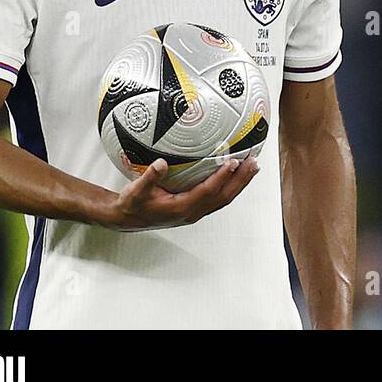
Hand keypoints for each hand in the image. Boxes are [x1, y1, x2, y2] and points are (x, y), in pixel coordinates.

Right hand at [100, 156, 259, 230]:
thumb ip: (149, 177)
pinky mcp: (195, 209)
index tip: (234, 162)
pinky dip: (231, 186)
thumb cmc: (132, 204)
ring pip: (224, 198)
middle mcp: (192, 212)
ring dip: (240, 183)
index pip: (208, 191)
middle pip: (223, 196)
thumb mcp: (136, 190)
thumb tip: (161, 163)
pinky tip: (236, 176)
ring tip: (253, 167)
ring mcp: (195, 212)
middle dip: (240, 180)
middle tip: (254, 163)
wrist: (127, 218)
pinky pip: (218, 198)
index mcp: (181, 208)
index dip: (222, 177)